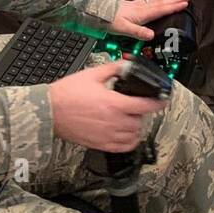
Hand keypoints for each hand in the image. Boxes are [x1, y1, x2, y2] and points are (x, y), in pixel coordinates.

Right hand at [48, 61, 166, 151]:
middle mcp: (114, 122)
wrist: (50, 111)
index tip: (164, 98)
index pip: (146, 105)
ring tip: (130, 117)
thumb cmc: (67, 94)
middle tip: (136, 104)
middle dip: (142, 112)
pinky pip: (124, 147)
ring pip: (134, 135)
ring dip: (136, 126)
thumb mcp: (92, 74)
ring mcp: (108, 135)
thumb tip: (127, 65)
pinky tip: (126, 132)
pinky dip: (130, 140)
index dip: (159, 101)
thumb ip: (114, 68)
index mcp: (114, 103)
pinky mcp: (101, 144)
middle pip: (141, 121)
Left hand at [108, 0, 189, 40]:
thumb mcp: (123, 29)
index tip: (184, 3)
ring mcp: (137, 5)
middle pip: (161, 2)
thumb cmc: (108, 19)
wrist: (97, 11)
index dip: (174, 7)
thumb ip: (138, 32)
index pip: (161, 9)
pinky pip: (150, 0)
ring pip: (156, 0)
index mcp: (141, 13)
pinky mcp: (133, 5)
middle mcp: (141, 8)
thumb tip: (151, 35)